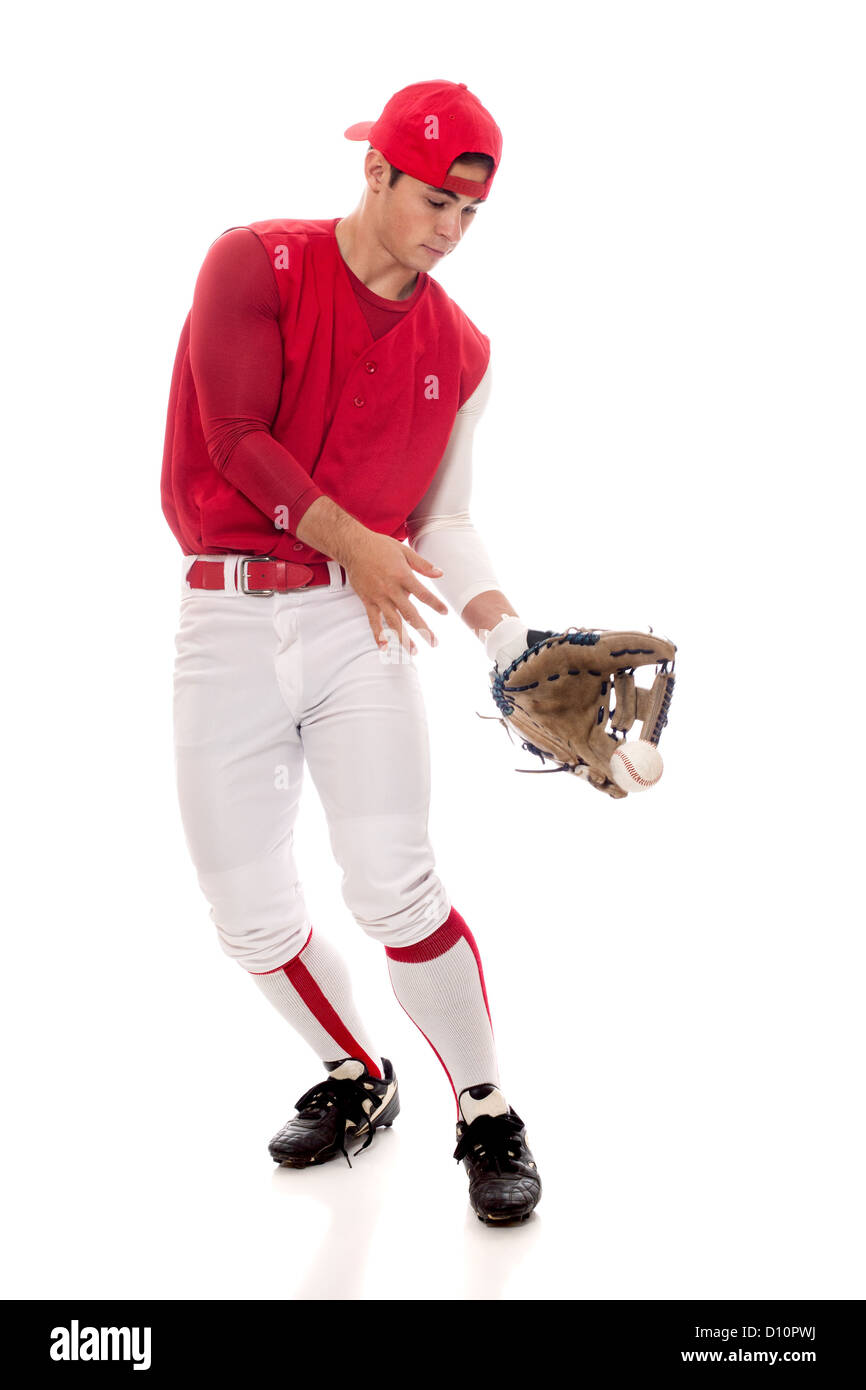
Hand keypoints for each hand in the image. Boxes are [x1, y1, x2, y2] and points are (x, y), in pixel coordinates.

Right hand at [340, 529, 448, 655]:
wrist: (353, 547)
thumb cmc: (379, 546)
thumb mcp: (404, 551)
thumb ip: (423, 565)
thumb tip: (440, 573)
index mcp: (403, 576)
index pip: (423, 594)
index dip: (435, 604)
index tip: (445, 612)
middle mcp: (391, 590)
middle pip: (410, 614)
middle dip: (423, 630)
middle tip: (434, 643)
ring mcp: (378, 598)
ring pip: (393, 622)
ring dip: (403, 638)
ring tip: (413, 652)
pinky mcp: (368, 601)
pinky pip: (373, 621)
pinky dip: (378, 635)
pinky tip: (384, 648)